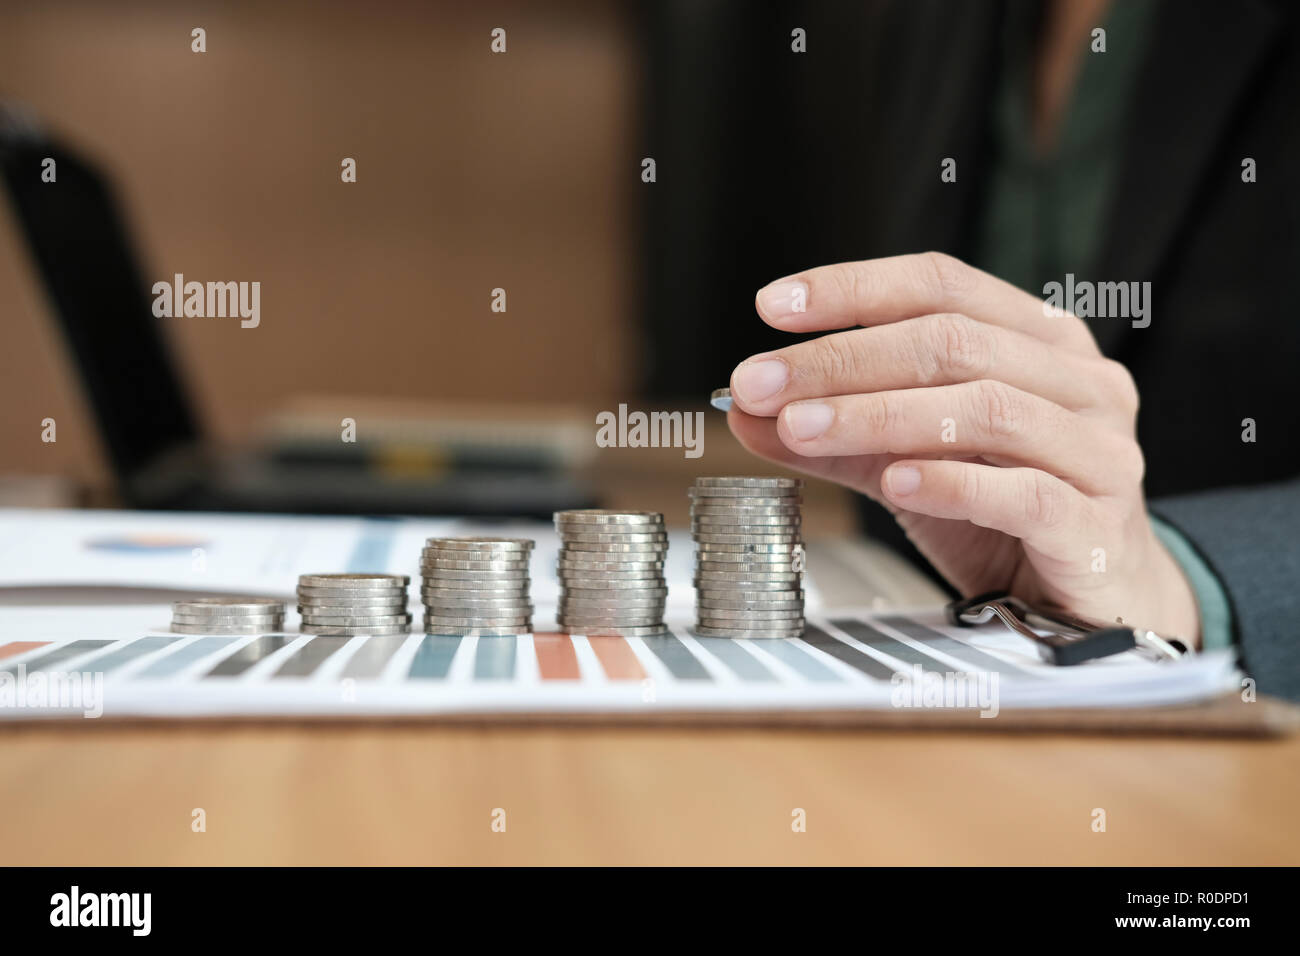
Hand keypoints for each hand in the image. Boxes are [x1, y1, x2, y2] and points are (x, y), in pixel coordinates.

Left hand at [726, 252, 1201, 645]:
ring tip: (802, 428)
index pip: (942, 285)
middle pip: (952, 342)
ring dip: (878, 414)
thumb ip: (835, 434)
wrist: (1087, 602)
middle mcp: (1078, 382)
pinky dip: (952, 481)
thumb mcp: (907, 462)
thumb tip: (745, 409)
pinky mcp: (1097, 525)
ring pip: (985, 409)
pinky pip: (1024, 491)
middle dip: (842, 359)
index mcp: (1038, 340)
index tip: (774, 306)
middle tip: (762, 382)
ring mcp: (1099, 451)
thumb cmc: (1002, 516)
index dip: (855, 288)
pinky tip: (894, 481)